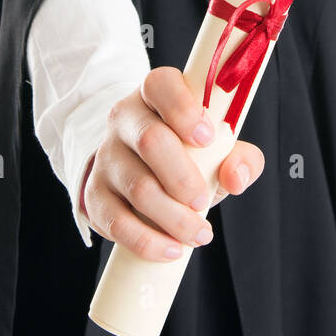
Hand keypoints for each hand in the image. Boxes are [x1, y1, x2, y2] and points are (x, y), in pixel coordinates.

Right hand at [81, 65, 264, 261]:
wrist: (140, 172)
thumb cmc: (188, 154)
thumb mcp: (218, 148)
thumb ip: (241, 156)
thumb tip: (235, 176)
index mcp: (155, 94)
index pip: (161, 85)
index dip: (183, 109)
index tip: (207, 138)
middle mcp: (125, 119)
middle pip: (150, 140)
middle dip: (183, 177)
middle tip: (203, 201)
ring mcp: (106, 156)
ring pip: (137, 187)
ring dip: (173, 218)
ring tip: (199, 234)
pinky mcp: (95, 194)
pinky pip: (116, 222)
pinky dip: (147, 241)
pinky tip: (172, 249)